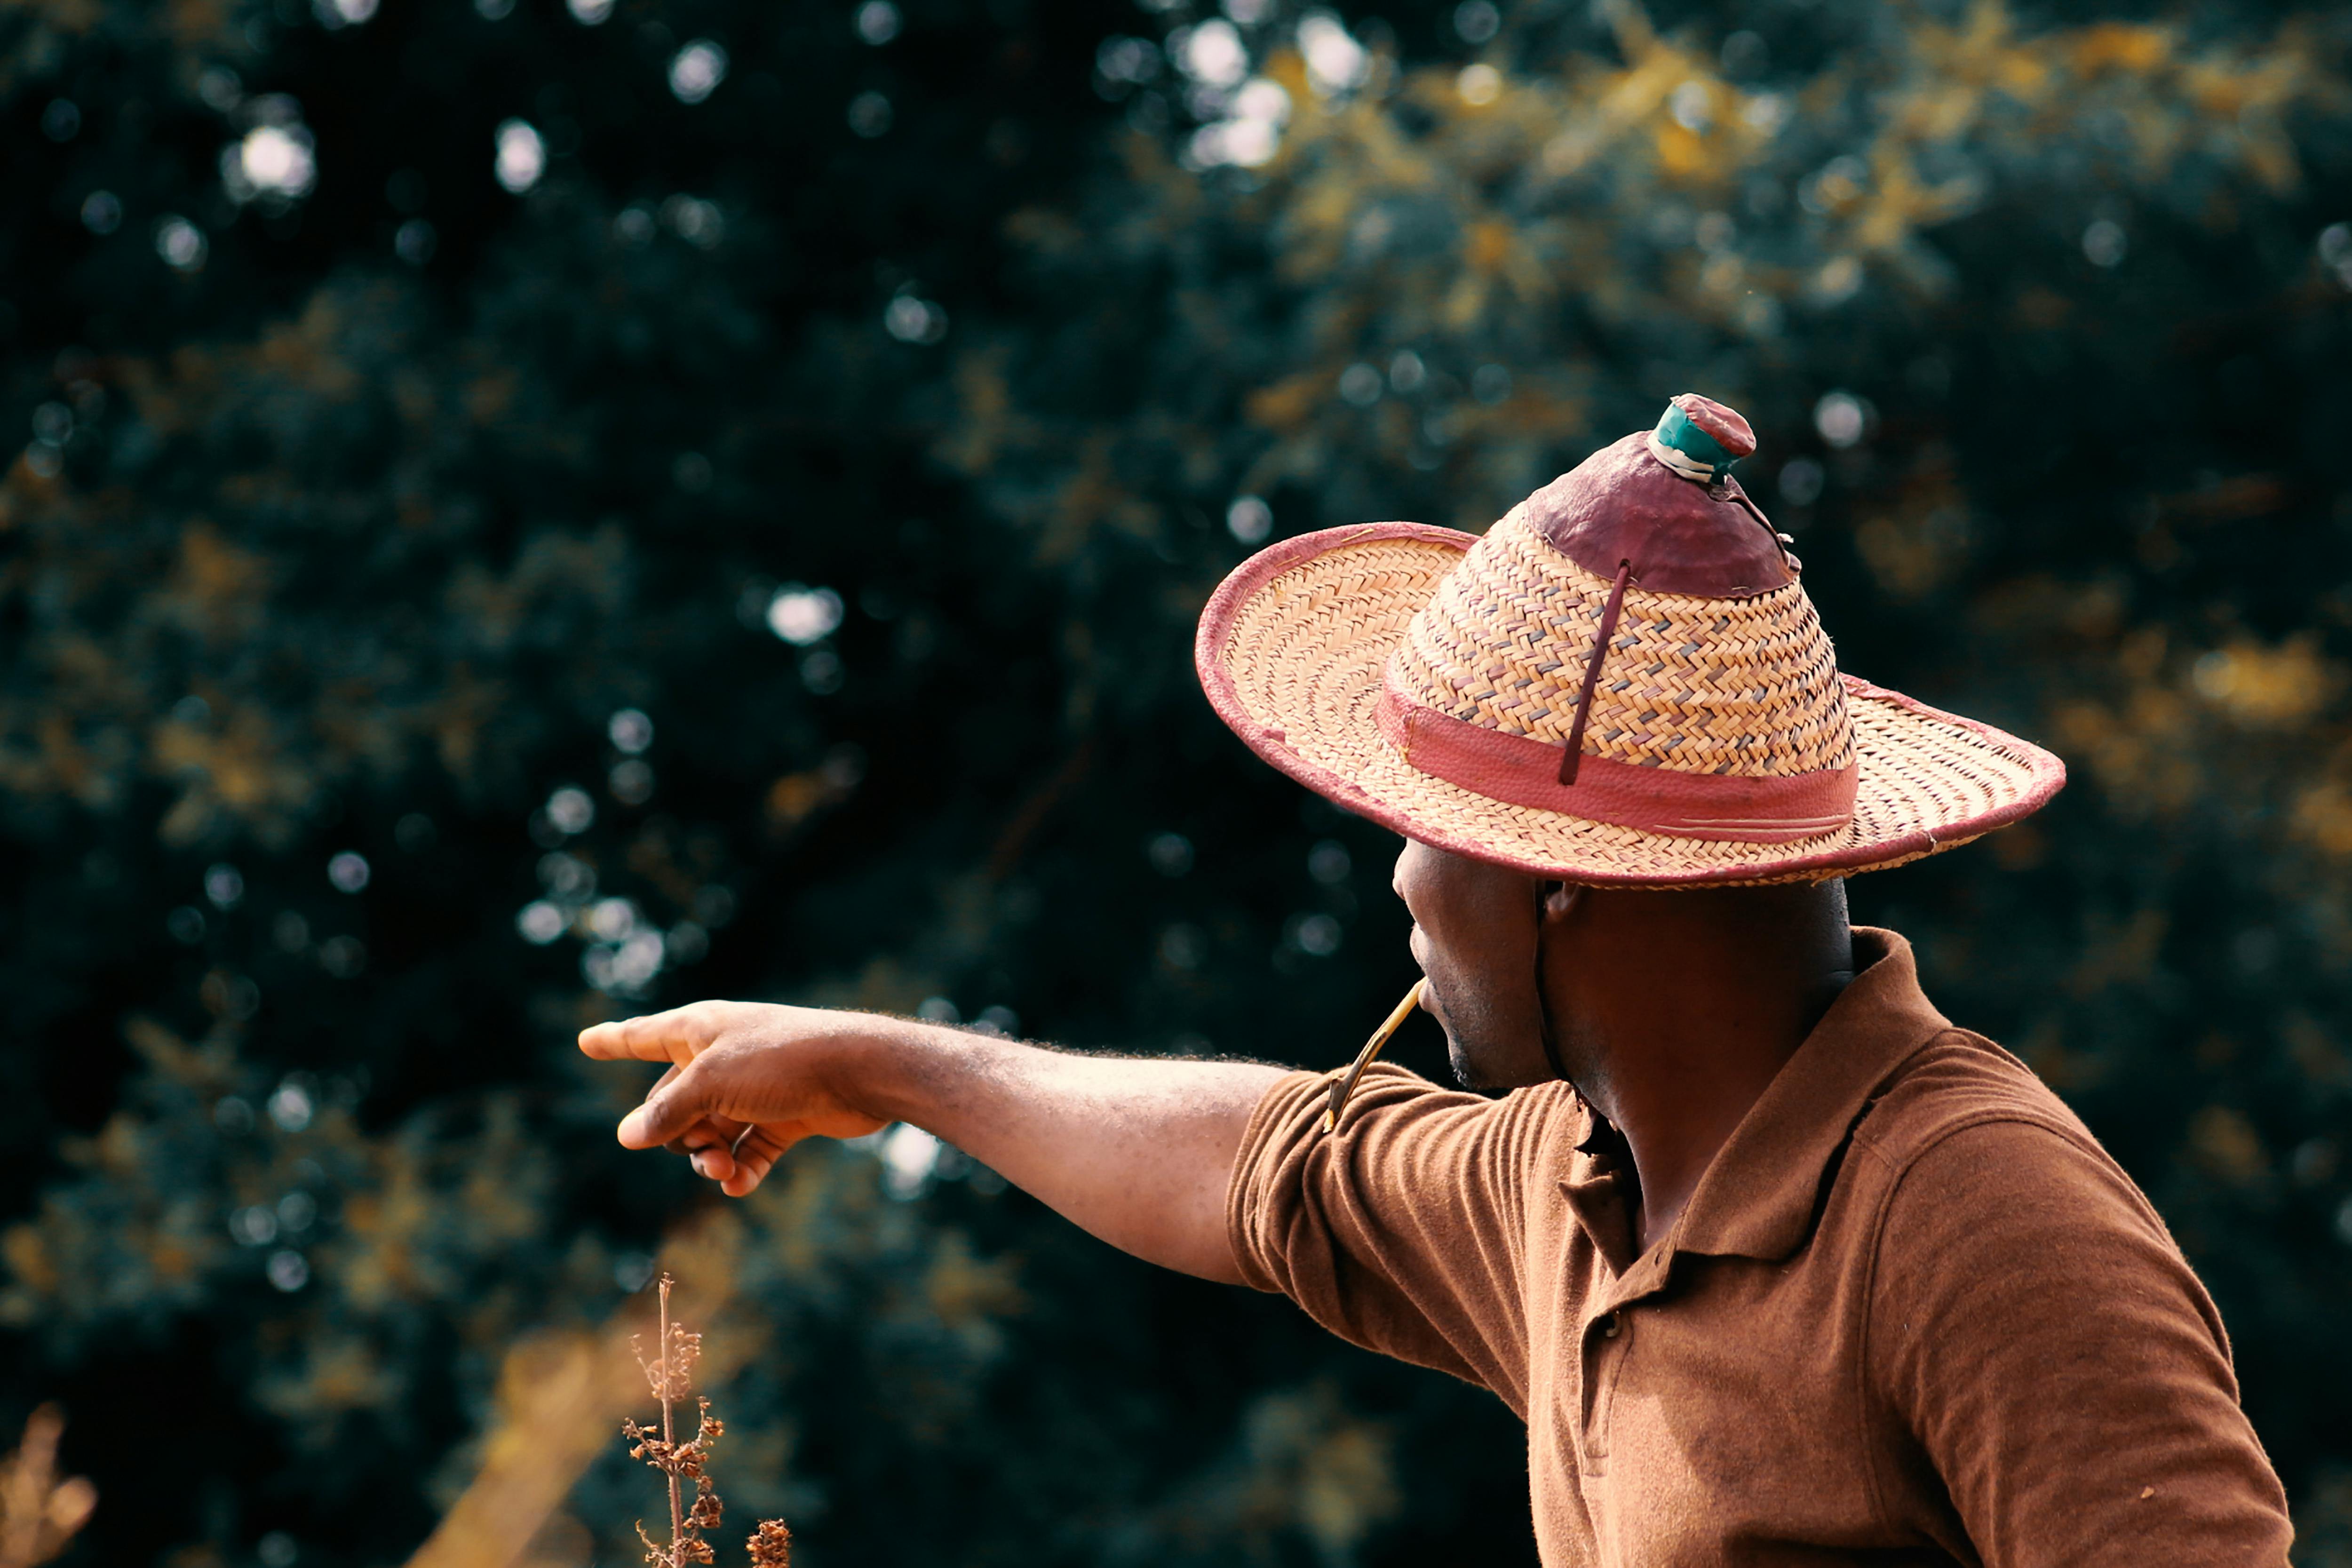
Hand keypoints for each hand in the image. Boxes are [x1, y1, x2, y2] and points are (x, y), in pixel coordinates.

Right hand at [577, 1001, 889, 1195]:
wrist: (859, 1071)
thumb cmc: (781, 1060)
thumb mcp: (712, 1084)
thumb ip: (668, 1111)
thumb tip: (627, 1136)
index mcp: (699, 1030)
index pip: (643, 1036)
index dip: (614, 1041)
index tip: (585, 1041)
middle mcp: (722, 1057)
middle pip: (672, 1103)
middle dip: (676, 1133)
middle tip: (702, 1144)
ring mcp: (753, 1088)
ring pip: (709, 1133)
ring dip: (709, 1158)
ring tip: (725, 1170)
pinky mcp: (783, 1115)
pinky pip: (748, 1151)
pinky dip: (741, 1169)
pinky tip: (741, 1186)